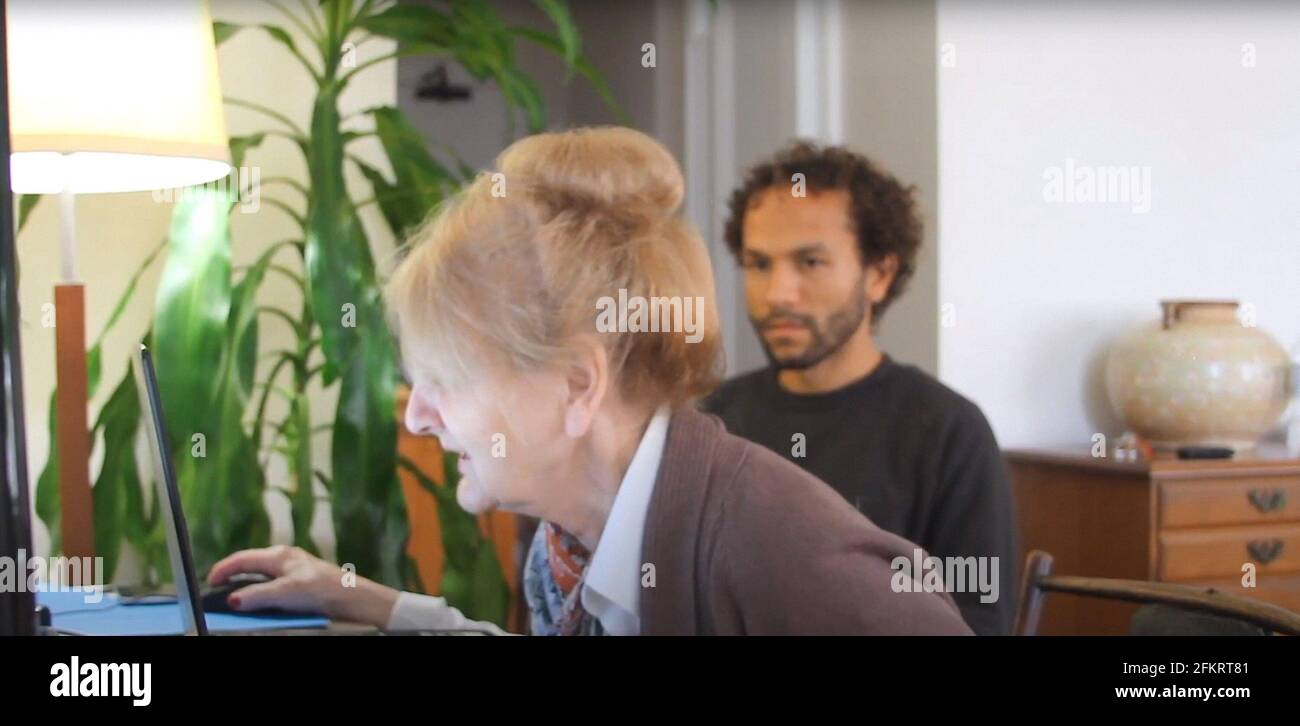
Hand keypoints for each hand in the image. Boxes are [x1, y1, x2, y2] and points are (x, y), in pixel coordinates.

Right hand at [207, 545, 399, 627]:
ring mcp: (292, 570)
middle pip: (249, 565)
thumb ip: (257, 595)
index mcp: (278, 555)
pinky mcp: (299, 582)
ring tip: (233, 596)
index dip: (222, 569)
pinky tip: (259, 600)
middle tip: (216, 589)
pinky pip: (271, 584)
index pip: (242, 558)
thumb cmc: (322, 589)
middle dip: (231, 575)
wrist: (351, 598)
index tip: (209, 582)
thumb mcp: (285, 593)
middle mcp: (284, 559)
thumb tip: (232, 600)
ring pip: (260, 575)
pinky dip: (259, 591)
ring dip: (245, 584)